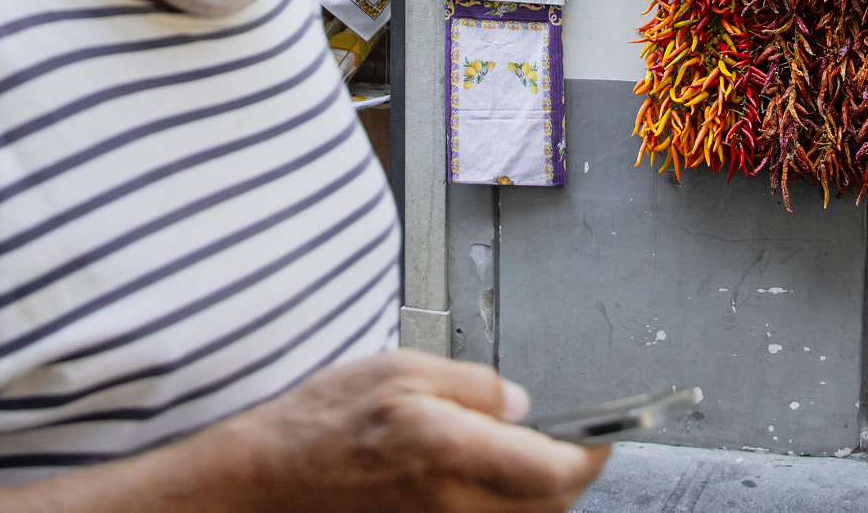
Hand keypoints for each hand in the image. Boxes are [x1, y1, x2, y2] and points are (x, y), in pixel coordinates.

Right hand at [216, 348, 608, 511]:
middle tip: (571, 445)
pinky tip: (491, 485)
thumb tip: (520, 404)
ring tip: (530, 462)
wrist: (266, 480)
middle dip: (570, 477)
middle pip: (549, 508)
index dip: (590, 455)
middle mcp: (453, 506)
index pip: (555, 471)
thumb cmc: (322, 424)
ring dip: (540, 499)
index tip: (601, 437)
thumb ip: (473, 385)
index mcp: (451, 451)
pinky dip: (504, 511)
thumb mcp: (401, 369)